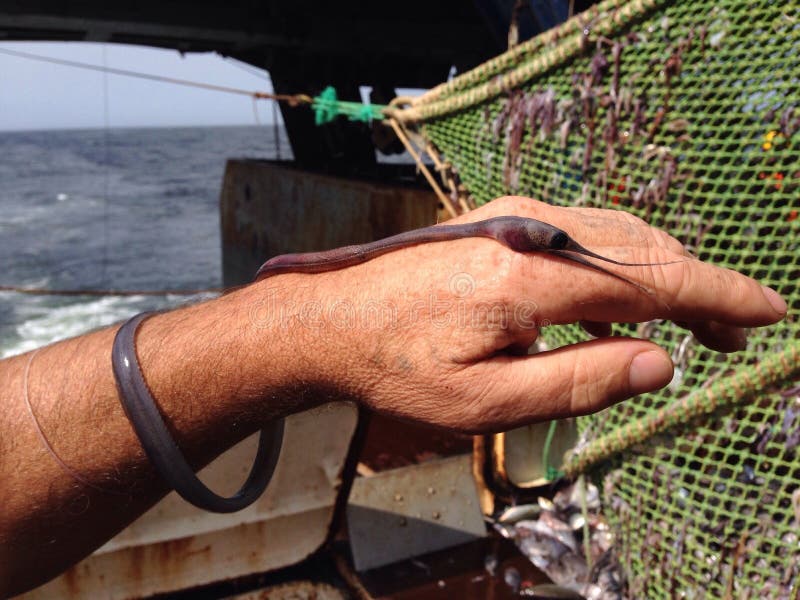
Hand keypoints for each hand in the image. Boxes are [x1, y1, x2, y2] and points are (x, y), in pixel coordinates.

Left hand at [256, 197, 786, 432]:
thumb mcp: (488, 402)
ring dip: (661, 274)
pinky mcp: (502, 220)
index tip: (767, 312)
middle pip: (643, 250)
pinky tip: (620, 304)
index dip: (718, 297)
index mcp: (528, 278)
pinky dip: (619, 263)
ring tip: (688, 323)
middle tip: (730, 337)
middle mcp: (529, 231)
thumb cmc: (398, 369)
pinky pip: (585, 232)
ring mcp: (514, 217)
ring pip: (618, 235)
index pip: (651, 281)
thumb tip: (661, 363)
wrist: (329, 320)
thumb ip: (579, 381)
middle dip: (697, 290)